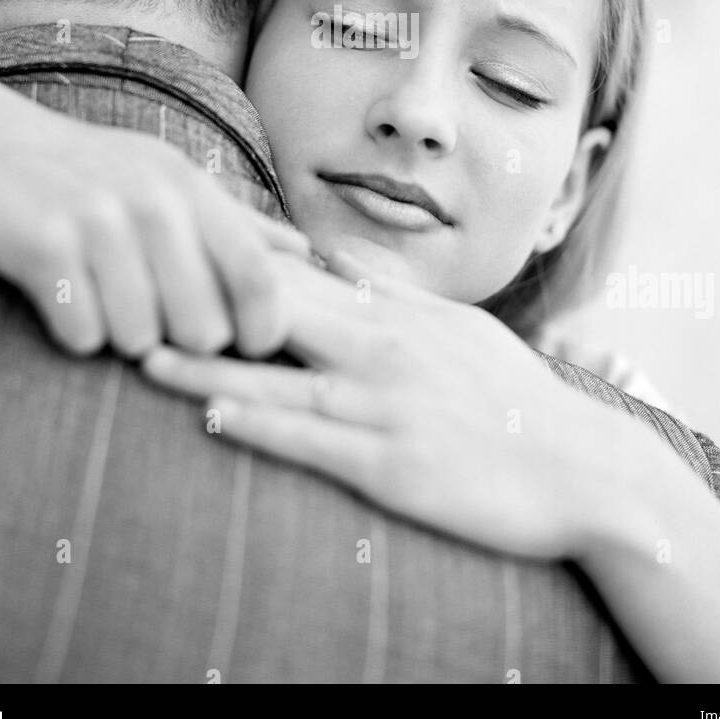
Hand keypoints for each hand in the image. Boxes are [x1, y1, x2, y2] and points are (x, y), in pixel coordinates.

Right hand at [0, 83, 310, 358]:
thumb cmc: (87, 171)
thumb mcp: (168, 179)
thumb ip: (239, 222)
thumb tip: (305, 253)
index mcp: (191, 188)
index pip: (259, 277)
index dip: (263, 328)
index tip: (247, 347)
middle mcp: (153, 200)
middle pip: (204, 326)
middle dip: (180, 341)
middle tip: (148, 314)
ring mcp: (98, 219)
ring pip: (140, 340)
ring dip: (119, 335)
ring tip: (99, 296)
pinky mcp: (43, 244)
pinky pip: (82, 335)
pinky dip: (73, 331)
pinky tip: (60, 294)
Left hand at [143, 251, 644, 558]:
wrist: (584, 471)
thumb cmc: (516, 399)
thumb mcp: (458, 329)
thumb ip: (393, 293)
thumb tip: (337, 255)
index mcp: (398, 317)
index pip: (303, 277)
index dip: (234, 264)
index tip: (174, 247)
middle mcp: (386, 350)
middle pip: (278, 316)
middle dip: (204, 306)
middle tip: (135, 290)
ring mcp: (389, 407)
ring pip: (282, 381)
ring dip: (209, 370)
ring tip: (144, 357)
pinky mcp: (395, 466)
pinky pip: (315, 444)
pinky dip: (261, 427)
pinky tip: (213, 419)